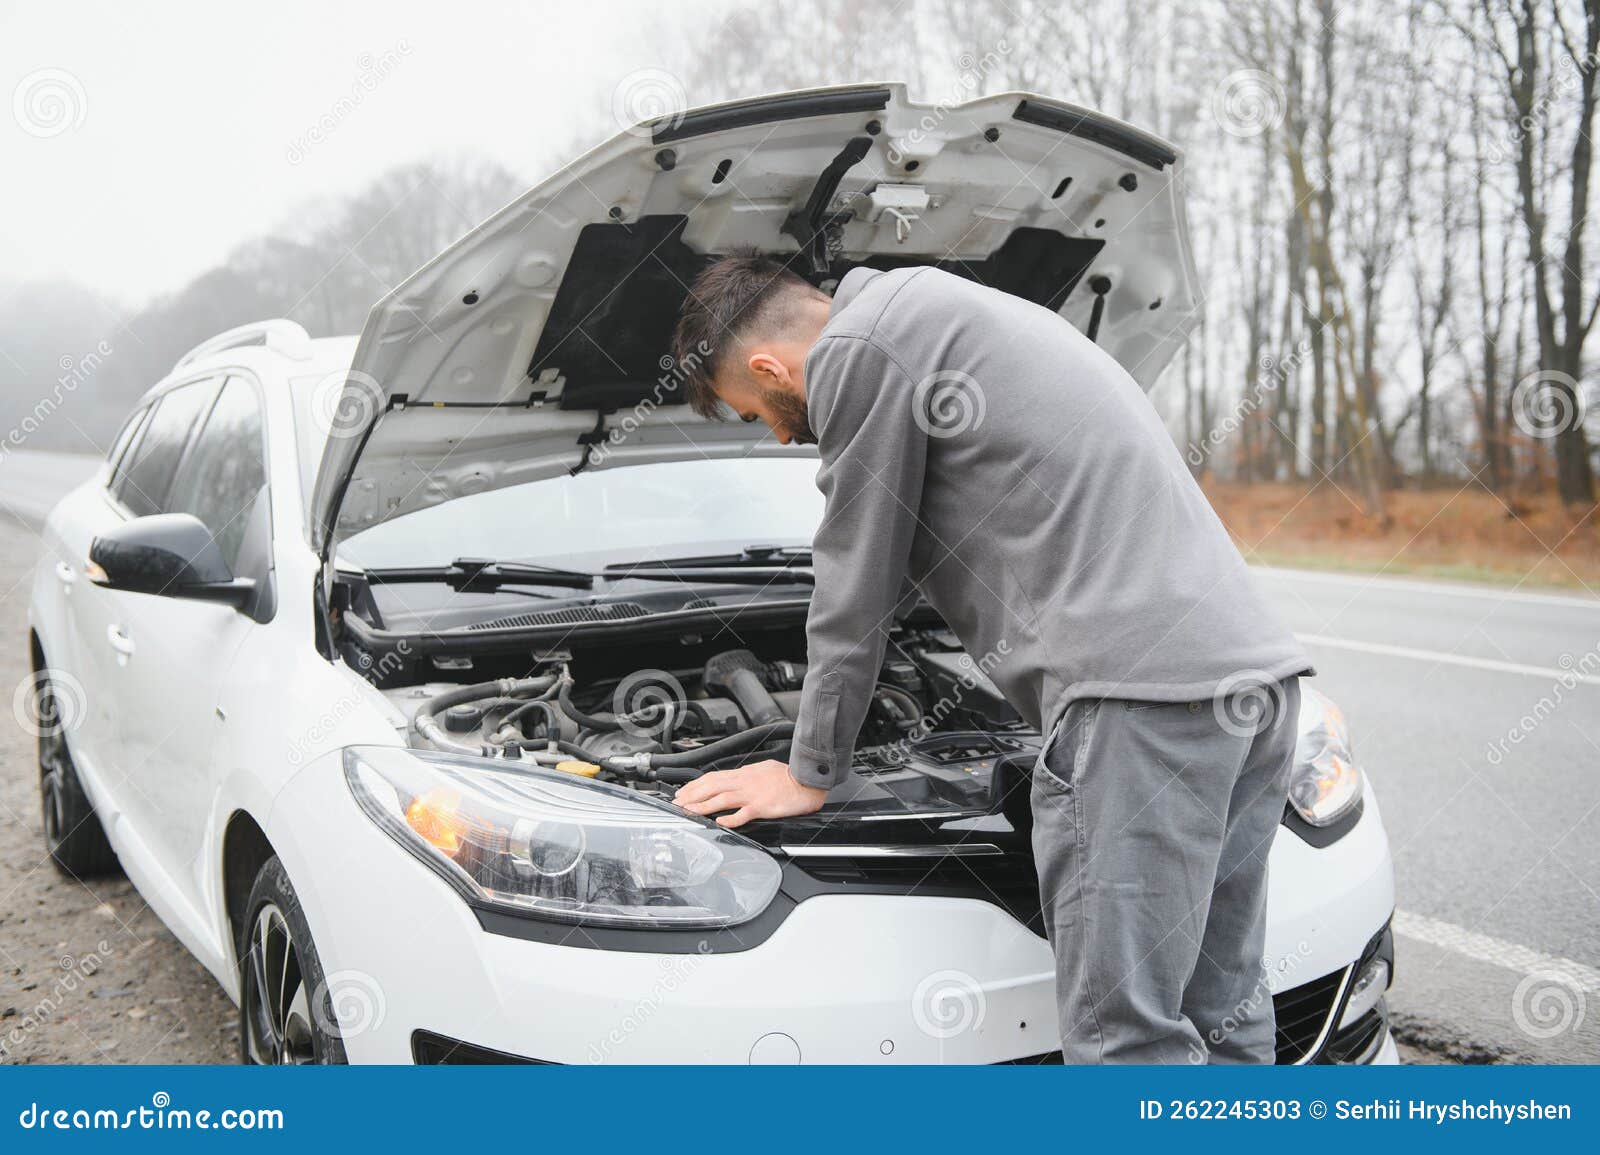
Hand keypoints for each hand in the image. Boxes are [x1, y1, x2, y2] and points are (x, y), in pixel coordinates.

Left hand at [672, 760, 826, 828]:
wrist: (806, 781)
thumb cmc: (788, 777)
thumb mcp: (763, 769)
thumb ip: (747, 775)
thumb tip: (736, 779)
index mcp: (744, 774)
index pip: (713, 777)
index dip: (695, 785)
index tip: (683, 792)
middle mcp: (744, 783)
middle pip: (712, 787)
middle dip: (692, 794)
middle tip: (678, 802)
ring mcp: (752, 795)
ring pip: (721, 799)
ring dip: (703, 806)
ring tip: (688, 811)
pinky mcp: (762, 807)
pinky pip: (743, 814)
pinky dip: (730, 819)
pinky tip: (719, 823)